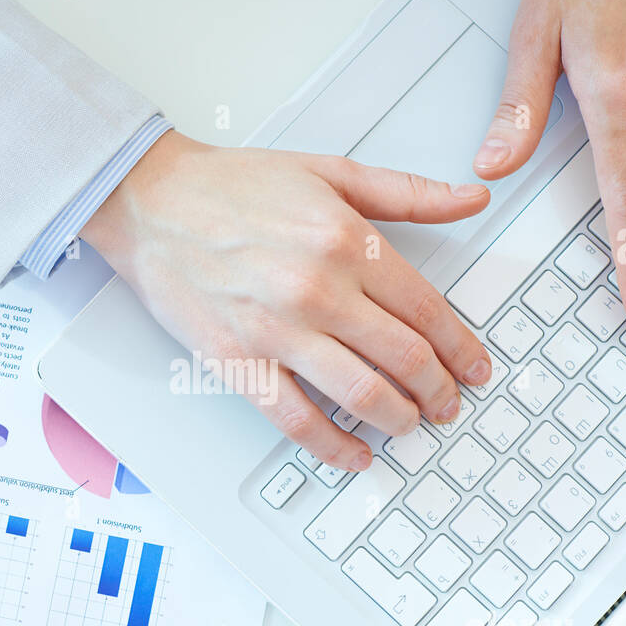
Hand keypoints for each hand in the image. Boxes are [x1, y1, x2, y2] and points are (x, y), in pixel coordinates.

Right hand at [81, 131, 493, 470]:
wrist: (151, 201)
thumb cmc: (232, 186)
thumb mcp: (330, 170)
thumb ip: (406, 192)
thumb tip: (469, 199)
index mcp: (345, 241)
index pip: (425, 309)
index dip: (460, 347)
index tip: (474, 368)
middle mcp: (317, 289)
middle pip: (404, 358)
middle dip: (438, 391)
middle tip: (448, 404)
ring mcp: (276, 330)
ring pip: (361, 395)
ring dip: (399, 420)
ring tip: (410, 426)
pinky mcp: (238, 361)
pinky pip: (295, 419)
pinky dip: (332, 446)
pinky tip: (353, 454)